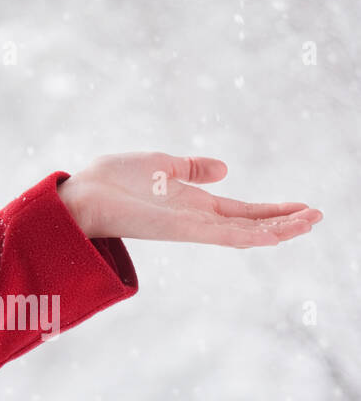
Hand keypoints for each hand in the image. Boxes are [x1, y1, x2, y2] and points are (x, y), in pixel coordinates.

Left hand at [55, 153, 322, 245]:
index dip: (273, 209)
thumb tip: (225, 168)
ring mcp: (191, 227)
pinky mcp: (182, 230)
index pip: (242, 211)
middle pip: (251, 224)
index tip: (303, 206)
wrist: (83, 193)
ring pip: (245, 233)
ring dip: (279, 228)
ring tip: (311, 220)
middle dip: (285, 221)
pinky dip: (251, 234)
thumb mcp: (161, 164)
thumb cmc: (112, 179)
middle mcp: (196, 219)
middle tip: (318, 216)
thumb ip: (192, 168)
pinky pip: (224, 236)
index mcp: (193, 204)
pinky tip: (277, 233)